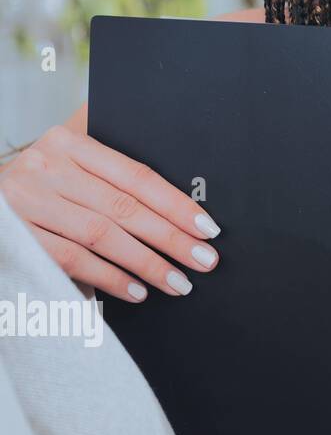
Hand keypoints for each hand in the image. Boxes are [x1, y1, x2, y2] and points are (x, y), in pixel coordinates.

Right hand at [0, 124, 220, 301]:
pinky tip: (136, 291)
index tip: (206, 227)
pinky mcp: (15, 236)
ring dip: (146, 263)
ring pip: (101, 235)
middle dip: (171, 238)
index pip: (136, 176)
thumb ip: (108, 168)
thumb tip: (176, 198)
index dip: (176, 203)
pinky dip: (109, 278)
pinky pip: (71, 260)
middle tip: (204, 260)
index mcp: (68, 143)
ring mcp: (26, 201)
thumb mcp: (64, 162)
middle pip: (123, 207)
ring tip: (178, 282)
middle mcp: (46, 166)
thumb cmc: (36, 185)